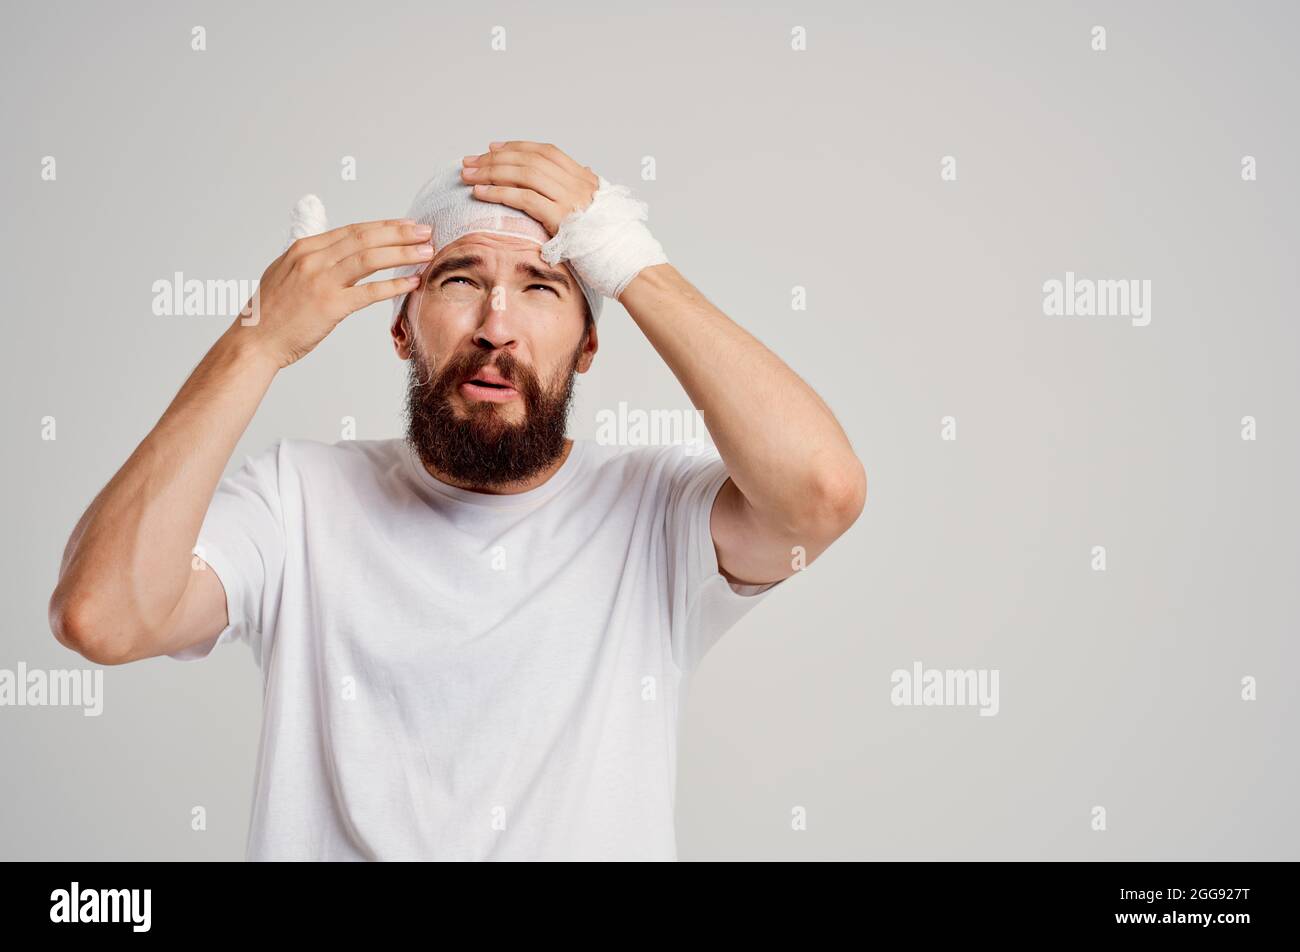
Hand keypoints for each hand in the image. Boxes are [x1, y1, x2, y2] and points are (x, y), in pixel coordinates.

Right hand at [235, 219, 433, 367]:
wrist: (255, 340)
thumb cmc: (273, 312)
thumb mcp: (286, 272)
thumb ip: (311, 258)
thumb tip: (335, 250)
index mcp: (304, 248)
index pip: (353, 230)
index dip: (384, 226)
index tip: (407, 224)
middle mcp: (313, 259)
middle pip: (366, 238)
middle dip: (400, 233)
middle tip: (426, 231)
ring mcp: (321, 281)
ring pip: (371, 258)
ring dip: (403, 254)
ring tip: (427, 252)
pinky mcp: (330, 306)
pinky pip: (370, 292)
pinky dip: (394, 285)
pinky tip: (412, 282)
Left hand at [460, 141, 598, 235]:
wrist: (624, 261)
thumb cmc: (607, 241)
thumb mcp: (597, 208)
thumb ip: (584, 188)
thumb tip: (582, 169)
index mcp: (585, 179)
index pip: (546, 152)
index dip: (517, 147)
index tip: (493, 148)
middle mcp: (578, 184)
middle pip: (530, 160)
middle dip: (496, 158)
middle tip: (470, 161)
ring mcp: (570, 199)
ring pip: (525, 174)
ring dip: (491, 172)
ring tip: (469, 175)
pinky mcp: (561, 218)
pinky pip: (524, 198)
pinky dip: (499, 193)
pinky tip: (480, 192)